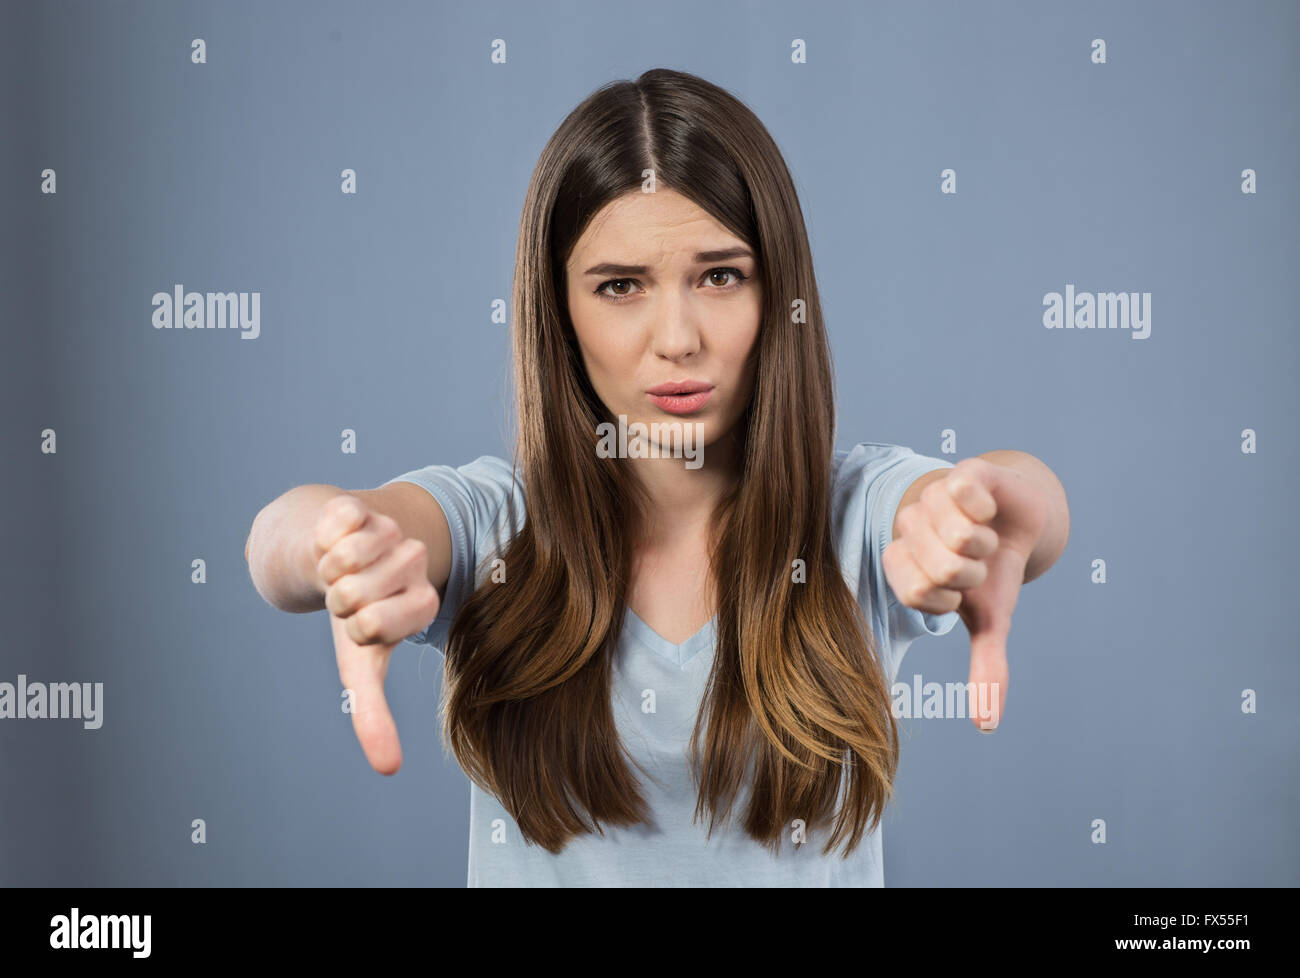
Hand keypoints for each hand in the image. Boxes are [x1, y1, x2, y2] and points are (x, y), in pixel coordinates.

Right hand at [313, 494, 439, 773]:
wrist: (329, 558)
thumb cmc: (352, 616)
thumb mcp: (360, 665)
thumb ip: (374, 714)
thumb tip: (389, 769)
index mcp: (422, 604)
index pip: (376, 626)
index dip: (353, 626)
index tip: (358, 621)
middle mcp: (416, 563)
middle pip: (357, 592)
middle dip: (338, 598)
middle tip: (347, 592)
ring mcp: (393, 531)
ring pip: (346, 558)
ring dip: (327, 569)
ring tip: (339, 567)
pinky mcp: (364, 505)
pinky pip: (335, 524)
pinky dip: (320, 537)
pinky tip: (333, 538)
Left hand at [882, 457, 1047, 731]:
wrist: (1021, 520)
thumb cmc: (994, 573)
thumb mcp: (991, 618)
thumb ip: (986, 666)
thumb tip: (989, 724)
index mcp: (903, 565)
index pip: (914, 592)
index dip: (947, 598)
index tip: (959, 592)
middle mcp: (908, 529)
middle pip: (939, 567)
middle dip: (972, 574)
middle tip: (976, 564)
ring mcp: (930, 498)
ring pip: (959, 533)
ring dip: (986, 544)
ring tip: (983, 538)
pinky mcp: (959, 472)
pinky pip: (965, 490)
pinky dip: (987, 507)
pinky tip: (987, 507)